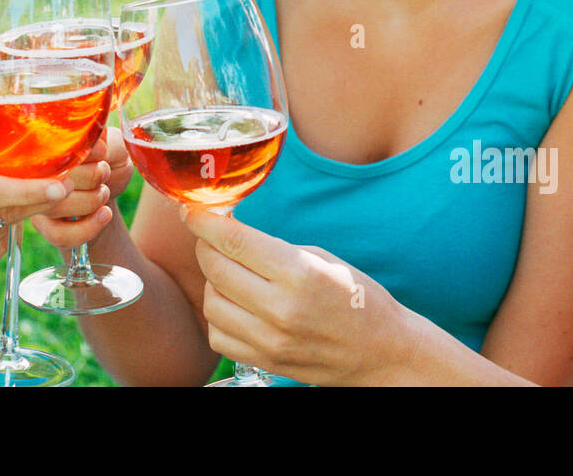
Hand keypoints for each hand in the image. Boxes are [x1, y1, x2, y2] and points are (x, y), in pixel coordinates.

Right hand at [31, 124, 133, 250]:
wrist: (110, 186)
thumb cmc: (109, 160)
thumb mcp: (114, 146)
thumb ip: (106, 141)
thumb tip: (97, 144)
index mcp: (46, 145)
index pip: (46, 149)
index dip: (76, 152)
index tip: (102, 152)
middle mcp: (34, 172)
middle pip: (49, 178)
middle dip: (87, 177)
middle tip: (105, 171)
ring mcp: (37, 199)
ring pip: (54, 207)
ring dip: (88, 201)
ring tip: (105, 192)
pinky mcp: (45, 225)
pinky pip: (58, 234)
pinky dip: (87, 228)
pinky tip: (105, 214)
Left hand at [183, 208, 407, 385]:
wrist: (381, 353)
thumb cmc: (357, 298)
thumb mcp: (321, 258)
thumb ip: (274, 248)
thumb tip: (229, 232)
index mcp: (299, 273)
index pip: (235, 241)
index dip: (204, 221)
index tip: (191, 211)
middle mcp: (280, 308)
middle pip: (216, 268)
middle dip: (205, 245)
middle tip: (210, 236)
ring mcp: (270, 340)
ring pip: (211, 302)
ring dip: (212, 281)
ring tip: (229, 272)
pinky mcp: (264, 361)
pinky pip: (218, 334)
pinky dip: (218, 314)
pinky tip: (235, 302)